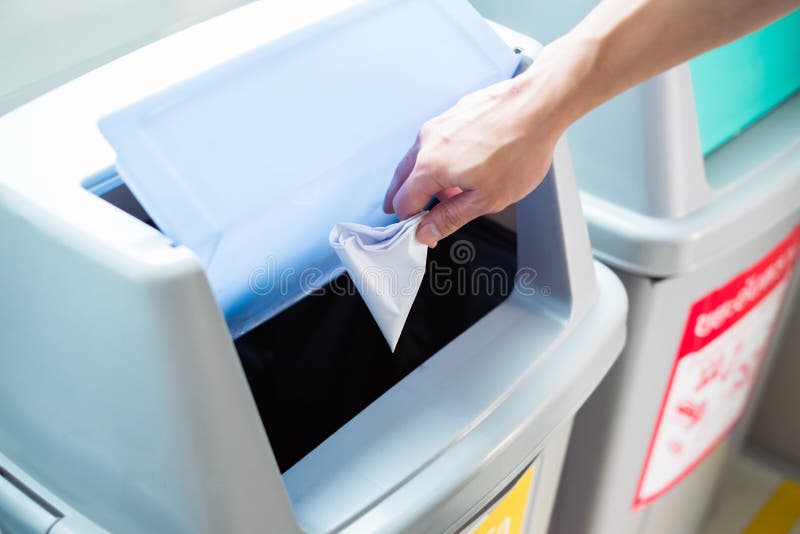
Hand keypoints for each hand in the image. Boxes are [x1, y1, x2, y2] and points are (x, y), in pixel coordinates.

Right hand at [383, 42, 576, 246]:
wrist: (539, 104)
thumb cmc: (519, 149)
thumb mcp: (486, 199)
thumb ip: (450, 218)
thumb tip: (426, 232)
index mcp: (429, 167)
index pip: (404, 202)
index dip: (411, 222)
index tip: (422, 232)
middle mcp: (427, 141)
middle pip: (403, 178)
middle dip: (409, 199)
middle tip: (417, 213)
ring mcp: (439, 123)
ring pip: (419, 158)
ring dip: (426, 179)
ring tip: (449, 192)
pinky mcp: (453, 113)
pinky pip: (436, 142)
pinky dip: (439, 158)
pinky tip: (462, 165)